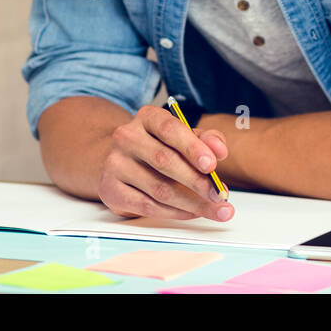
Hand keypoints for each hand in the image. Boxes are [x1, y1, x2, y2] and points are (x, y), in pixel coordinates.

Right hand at [97, 105, 233, 221]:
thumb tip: (220, 150)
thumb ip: (206, 140)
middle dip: (197, 181)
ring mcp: (115, 164)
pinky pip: (147, 206)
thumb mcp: (184, 137)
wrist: (122, 163)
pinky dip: (175, 213)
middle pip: (164, 160)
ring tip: (215, 209)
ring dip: (192, 203)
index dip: (192, 147)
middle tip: (219, 195)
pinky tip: (192, 213)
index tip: (212, 165)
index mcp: (147, 117)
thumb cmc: (160, 148)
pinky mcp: (110, 190)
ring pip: (158, 188)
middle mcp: (127, 137)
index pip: (169, 129)